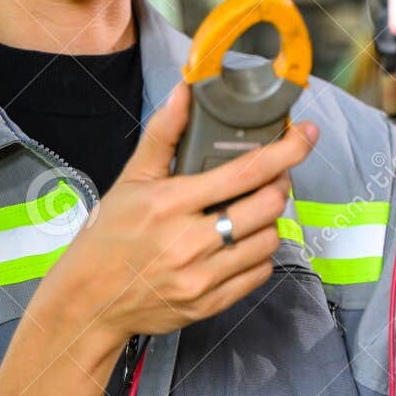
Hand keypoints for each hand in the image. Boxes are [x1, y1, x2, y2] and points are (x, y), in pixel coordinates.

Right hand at [38, 81, 319, 346]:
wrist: (89, 300)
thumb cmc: (109, 235)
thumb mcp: (131, 179)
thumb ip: (164, 134)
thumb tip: (185, 90)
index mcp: (171, 203)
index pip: (245, 171)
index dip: (285, 150)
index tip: (305, 134)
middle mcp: (189, 242)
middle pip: (267, 206)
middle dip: (278, 186)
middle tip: (269, 179)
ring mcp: (201, 277)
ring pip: (268, 241)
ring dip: (269, 222)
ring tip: (250, 212)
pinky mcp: (209, 305)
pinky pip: (258, 274)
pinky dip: (258, 254)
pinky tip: (240, 244)